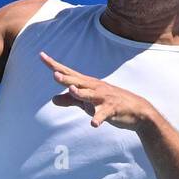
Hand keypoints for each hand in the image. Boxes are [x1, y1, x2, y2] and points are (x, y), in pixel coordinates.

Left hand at [40, 51, 154, 131]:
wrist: (136, 110)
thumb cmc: (108, 104)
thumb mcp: (87, 103)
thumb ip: (70, 100)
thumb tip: (53, 99)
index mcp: (87, 84)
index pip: (68, 73)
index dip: (54, 66)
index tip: (41, 55)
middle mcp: (94, 88)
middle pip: (78, 82)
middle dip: (66, 78)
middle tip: (54, 73)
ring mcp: (104, 98)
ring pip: (90, 95)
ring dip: (81, 93)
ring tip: (71, 89)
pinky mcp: (112, 110)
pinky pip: (104, 115)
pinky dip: (98, 118)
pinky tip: (93, 123)